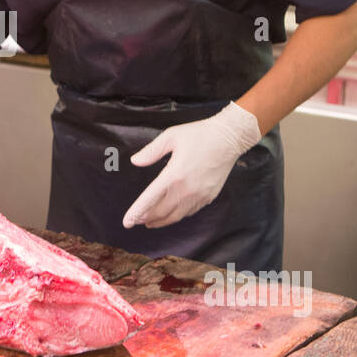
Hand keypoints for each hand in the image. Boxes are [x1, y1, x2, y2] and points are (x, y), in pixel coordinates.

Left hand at [122, 102, 262, 228]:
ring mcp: (199, 195)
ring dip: (161, 221)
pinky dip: (177, 216)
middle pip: (161, 212)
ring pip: (176, 216)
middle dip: (146, 218)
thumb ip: (151, 151)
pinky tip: (171, 214)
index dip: (136, 212)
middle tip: (136, 220)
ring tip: (150, 222)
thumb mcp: (171, 136)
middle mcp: (186, 189)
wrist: (229, 139)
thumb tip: (135, 161)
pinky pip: (189, 212)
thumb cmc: (199, 135)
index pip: (150, 199)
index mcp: (174, 175)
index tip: (127, 222)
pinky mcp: (209, 196)